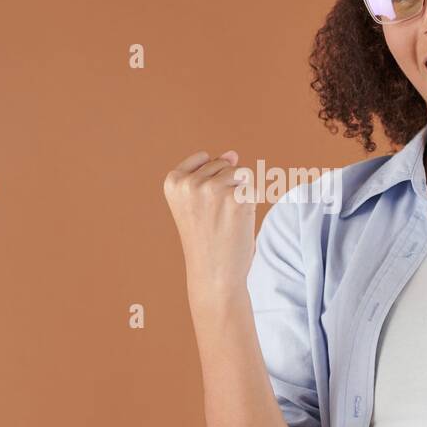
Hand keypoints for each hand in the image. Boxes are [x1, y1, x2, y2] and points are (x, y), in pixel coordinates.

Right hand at [162, 149, 256, 304]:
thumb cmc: (207, 238)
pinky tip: (238, 221)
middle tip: (217, 216)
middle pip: (225, 164)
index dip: (212, 182)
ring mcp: (212, 189)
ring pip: (241, 173)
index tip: (203, 207)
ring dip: (241, 195)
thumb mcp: (197, 202)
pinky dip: (251, 203)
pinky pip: (253, 187)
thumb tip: (232, 153)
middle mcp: (189, 183)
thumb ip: (210, 173)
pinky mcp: (236, 198)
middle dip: (228, 187)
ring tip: (227, 218)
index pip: (206, 159)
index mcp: (173, 181)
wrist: (214, 273)